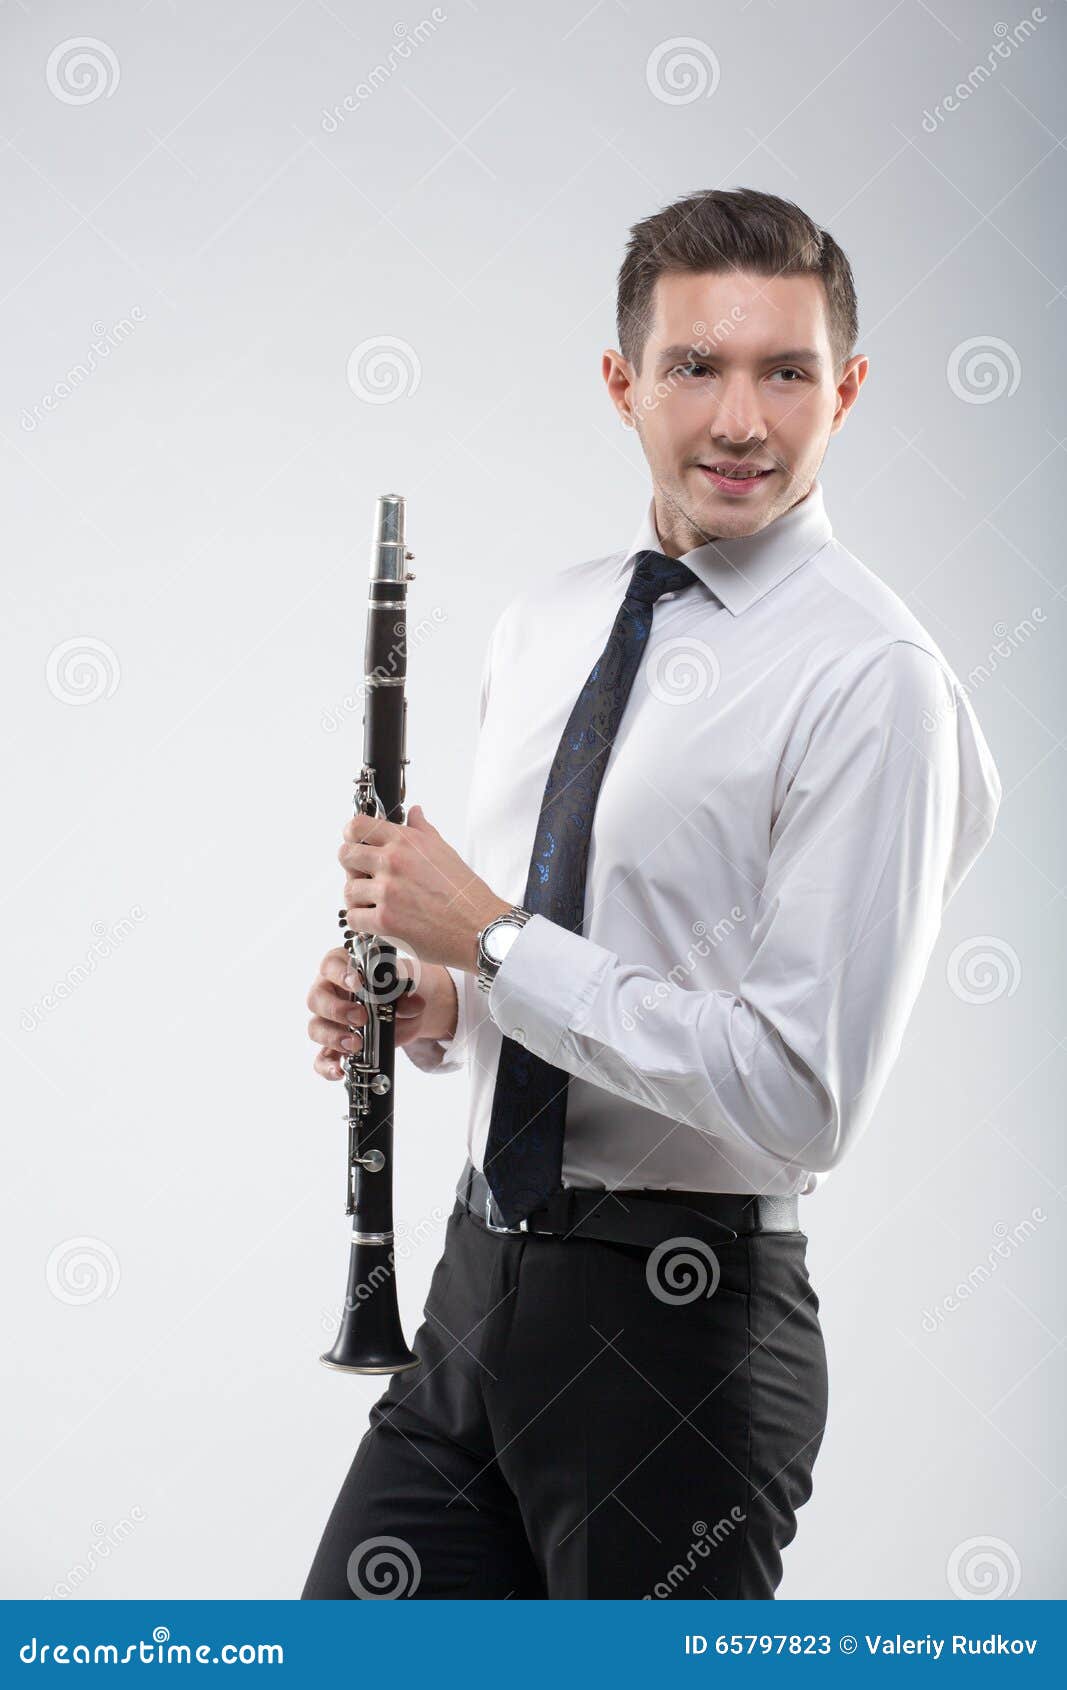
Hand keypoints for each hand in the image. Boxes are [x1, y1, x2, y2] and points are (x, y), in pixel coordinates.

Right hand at [307, 947, 459, 1080]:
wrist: (402, 1013)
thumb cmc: (395, 991)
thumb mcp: (405, 990)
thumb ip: (408, 996)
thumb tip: (413, 1004)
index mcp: (341, 968)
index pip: (331, 965)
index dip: (340, 974)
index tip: (358, 983)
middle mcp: (327, 992)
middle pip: (316, 999)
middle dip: (337, 1010)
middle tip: (361, 1018)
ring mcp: (326, 1020)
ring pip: (315, 1028)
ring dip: (333, 1037)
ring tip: (356, 1045)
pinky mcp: (330, 1046)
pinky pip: (320, 1058)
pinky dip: (327, 1066)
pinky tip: (340, 1071)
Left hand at [338, 803, 511, 971]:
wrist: (478, 928)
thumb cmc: (465, 893)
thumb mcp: (444, 851)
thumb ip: (422, 830)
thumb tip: (414, 812)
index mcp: (405, 841)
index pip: (357, 826)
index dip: (352, 836)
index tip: (356, 845)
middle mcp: (393, 862)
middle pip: (345, 855)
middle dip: (352, 868)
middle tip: (366, 879)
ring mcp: (387, 892)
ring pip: (348, 890)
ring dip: (358, 898)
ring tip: (376, 904)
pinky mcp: (384, 921)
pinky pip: (353, 918)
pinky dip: (361, 921)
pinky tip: (377, 921)